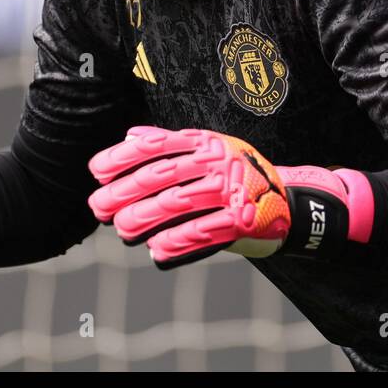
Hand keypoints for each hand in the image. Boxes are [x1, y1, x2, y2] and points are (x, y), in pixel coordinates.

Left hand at [87, 126, 374, 269]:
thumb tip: (130, 136)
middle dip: (125, 192)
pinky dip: (178, 243)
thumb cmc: (238, 177)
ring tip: (121, 230)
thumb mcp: (209, 150)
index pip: (158, 145)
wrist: (291, 202)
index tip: (96, 171)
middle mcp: (218, 161)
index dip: (123, 156)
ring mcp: (231, 190)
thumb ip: (171, 144)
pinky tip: (156, 251)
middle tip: (99, 207)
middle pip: (163, 174)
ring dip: (145, 218)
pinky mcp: (243, 219)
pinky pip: (204, 232)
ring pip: (179, 203)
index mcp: (206, 141)